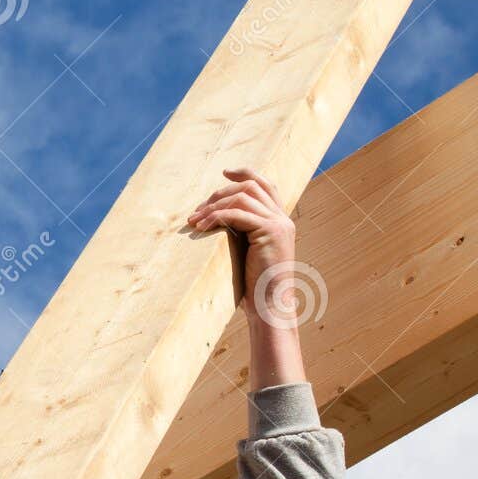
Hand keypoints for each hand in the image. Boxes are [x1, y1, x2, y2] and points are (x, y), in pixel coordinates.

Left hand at [186, 168, 297, 322]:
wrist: (270, 306)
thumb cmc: (255, 287)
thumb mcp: (249, 253)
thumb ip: (242, 232)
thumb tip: (217, 220)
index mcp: (280, 221)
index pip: (266, 185)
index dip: (245, 173)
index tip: (225, 172)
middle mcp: (283, 218)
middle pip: (251, 186)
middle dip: (221, 192)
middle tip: (198, 209)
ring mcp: (279, 224)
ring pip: (242, 197)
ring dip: (214, 206)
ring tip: (194, 220)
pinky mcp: (270, 232)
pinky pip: (237, 213)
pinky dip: (217, 217)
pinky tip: (202, 227)